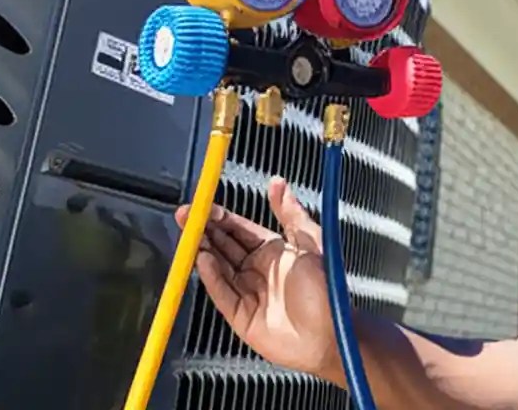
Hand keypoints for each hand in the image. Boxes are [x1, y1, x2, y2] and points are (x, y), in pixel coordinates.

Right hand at [175, 176, 338, 378]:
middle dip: (205, 229)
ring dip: (203, 249)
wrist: (330, 334)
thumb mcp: (311, 243)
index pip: (240, 230)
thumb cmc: (327, 291)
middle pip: (223, 245)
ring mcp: (246, 291)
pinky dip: (210, 275)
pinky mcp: (239, 314)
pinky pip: (220, 291)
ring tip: (190, 232)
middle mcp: (257, 270)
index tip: (206, 205)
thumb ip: (291, 213)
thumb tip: (279, 183)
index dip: (222, 218)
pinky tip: (202, 258)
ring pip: (218, 266)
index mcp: (273, 251)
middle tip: (187, 214)